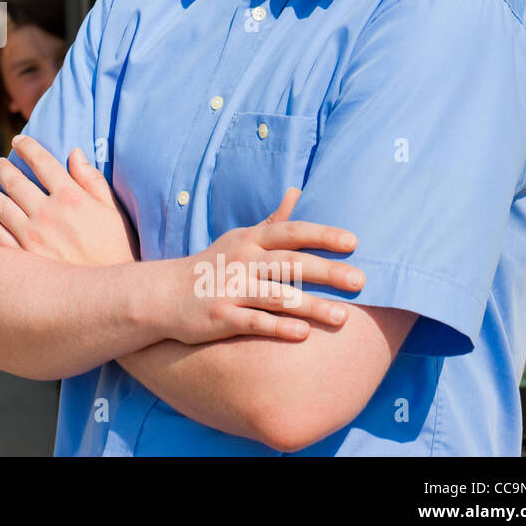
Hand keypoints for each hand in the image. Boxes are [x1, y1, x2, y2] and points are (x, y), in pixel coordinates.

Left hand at [0, 134, 137, 266]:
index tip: (19, 140)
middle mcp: (47, 212)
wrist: (110, 295)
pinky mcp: (21, 258)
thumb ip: (92, 180)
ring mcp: (31, 236)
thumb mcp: (112, 211)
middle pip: (15, 180)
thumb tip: (74, 152)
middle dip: (3, 167)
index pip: (42, 161)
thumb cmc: (117, 251)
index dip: (27, 147)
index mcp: (71, 197)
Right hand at [166, 187, 363, 344]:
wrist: (164, 294)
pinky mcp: (220, 316)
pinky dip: (277, 326)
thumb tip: (297, 191)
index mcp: (249, 240)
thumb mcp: (240, 238)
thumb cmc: (212, 265)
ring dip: (311, 306)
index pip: (290, 232)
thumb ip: (272, 221)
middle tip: (361, 280)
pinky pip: (253, 321)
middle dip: (327, 271)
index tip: (353, 242)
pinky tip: (303, 334)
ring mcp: (230, 288)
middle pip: (290, 263)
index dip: (321, 235)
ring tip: (344, 317)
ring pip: (276, 295)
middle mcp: (241, 261)